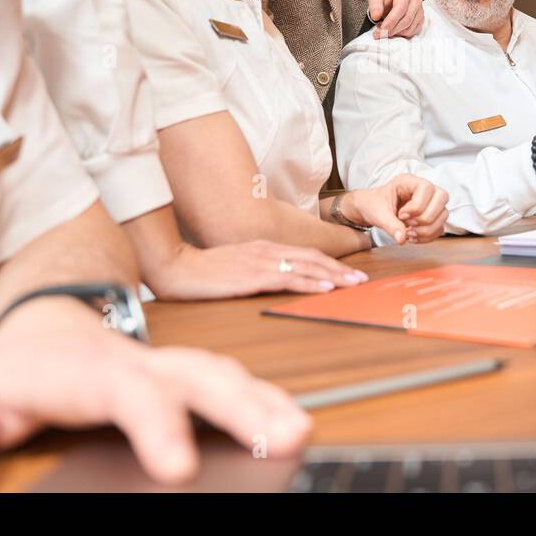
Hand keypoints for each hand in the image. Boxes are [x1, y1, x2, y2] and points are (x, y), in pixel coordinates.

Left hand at [0, 297, 310, 491]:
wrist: (49, 320)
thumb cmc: (20, 367)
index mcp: (90, 368)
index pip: (129, 392)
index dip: (156, 424)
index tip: (178, 467)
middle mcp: (142, 363)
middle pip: (199, 375)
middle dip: (242, 405)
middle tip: (281, 439)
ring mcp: (170, 367)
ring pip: (226, 375)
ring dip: (266, 403)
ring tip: (300, 434)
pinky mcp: (186, 380)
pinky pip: (233, 385)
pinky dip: (266, 402)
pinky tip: (293, 425)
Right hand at [148, 241, 367, 298]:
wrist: (175, 265)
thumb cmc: (201, 270)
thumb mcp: (234, 265)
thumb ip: (256, 268)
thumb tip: (275, 278)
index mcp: (263, 247)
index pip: (304, 254)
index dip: (329, 262)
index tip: (347, 272)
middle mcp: (266, 251)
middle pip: (312, 257)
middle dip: (339, 269)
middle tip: (361, 279)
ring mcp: (260, 263)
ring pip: (306, 267)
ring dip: (333, 276)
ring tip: (352, 284)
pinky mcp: (251, 277)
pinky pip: (287, 279)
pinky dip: (310, 283)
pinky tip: (325, 287)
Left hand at [345, 174, 448, 242]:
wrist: (370, 210)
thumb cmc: (373, 205)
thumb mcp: (377, 214)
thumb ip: (390, 225)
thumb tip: (401, 238)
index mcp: (409, 182)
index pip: (427, 188)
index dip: (417, 205)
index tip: (401, 216)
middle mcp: (423, 190)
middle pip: (442, 198)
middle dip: (426, 217)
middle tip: (408, 224)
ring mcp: (430, 203)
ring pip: (444, 214)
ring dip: (427, 229)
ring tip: (408, 233)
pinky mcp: (431, 217)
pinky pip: (439, 227)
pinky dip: (428, 236)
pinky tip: (413, 237)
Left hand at [366, 0, 423, 38]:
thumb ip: (374, 5)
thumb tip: (376, 16)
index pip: (400, 9)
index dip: (391, 21)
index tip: (381, 30)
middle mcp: (416, 0)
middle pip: (406, 20)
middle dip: (392, 30)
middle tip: (380, 33)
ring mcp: (420, 10)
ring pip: (410, 28)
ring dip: (396, 33)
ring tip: (385, 28)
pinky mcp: (421, 19)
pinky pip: (413, 31)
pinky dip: (402, 34)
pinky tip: (393, 29)